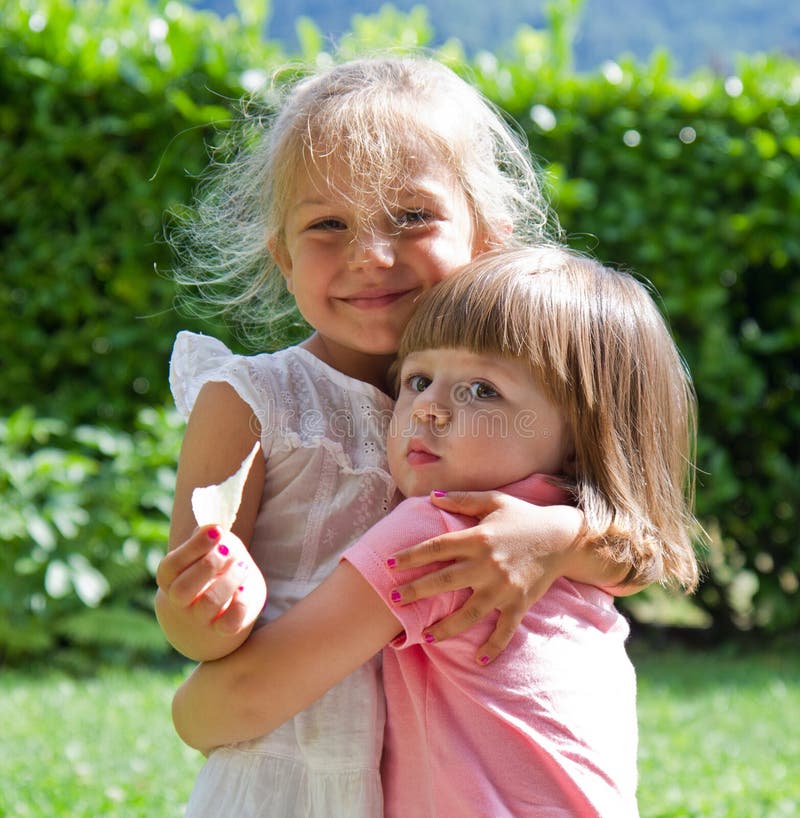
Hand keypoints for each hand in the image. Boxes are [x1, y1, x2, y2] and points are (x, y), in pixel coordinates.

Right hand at [156, 525, 266, 638]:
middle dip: (208, 565)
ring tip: (243, 565)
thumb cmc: (212, 574)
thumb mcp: (210, 552)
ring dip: (229, 580)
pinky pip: (230, 622)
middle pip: (183, 588)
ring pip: (209, 603)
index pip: (171, 566)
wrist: (217, 615)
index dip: (194, 547)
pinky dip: (240, 604)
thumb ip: (209, 539)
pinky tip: (244, 589)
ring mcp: (199, 620)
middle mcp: (179, 603)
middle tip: (228, 550)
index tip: (218, 530)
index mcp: (169, 580)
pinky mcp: (223, 631)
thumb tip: (211, 528)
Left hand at [387, 490, 582, 664]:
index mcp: (478, 538)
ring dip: (445, 626)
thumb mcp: (493, 501)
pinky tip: (478, 659)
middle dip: (417, 591)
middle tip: (394, 600)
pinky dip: (492, 645)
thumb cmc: (524, 516)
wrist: (564, 537)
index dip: (411, 556)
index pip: (437, 547)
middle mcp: (487, 564)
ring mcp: (503, 587)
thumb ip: (461, 499)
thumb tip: (431, 497)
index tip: (389, 564)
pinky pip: (504, 629)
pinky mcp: (519, 603)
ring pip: (468, 613)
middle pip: (445, 581)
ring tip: (424, 634)